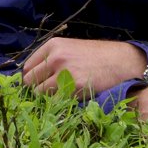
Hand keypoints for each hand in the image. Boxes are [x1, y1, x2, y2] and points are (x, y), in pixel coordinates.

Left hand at [20, 37, 146, 96]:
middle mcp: (56, 57)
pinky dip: (60, 102)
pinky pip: (56, 100)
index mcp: (52, 46)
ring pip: (40, 92)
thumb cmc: (95, 56)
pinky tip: (70, 98)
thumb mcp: (70, 48)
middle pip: (30, 80)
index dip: (30, 78)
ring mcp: (65, 72)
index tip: (36, 84)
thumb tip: (30, 76)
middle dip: (36, 88)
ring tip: (60, 95)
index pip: (27, 67)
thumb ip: (51, 58)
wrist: (121, 61)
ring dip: (47, 97)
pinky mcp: (76, 86)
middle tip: (48, 92)